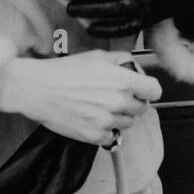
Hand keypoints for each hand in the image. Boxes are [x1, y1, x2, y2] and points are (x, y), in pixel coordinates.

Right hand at [0, 50, 160, 146]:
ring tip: (101, 107)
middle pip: (141, 108)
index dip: (148, 89)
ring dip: (119, 117)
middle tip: (115, 96)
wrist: (38, 89)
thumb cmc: (65, 71)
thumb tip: (135, 69)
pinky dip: (106, 131)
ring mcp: (107, 121)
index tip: (142, 90)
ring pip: (127, 123)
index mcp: (122, 81)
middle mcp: (118, 102)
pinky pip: (111, 137)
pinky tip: (93, 119)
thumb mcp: (97, 56)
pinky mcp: (94, 136)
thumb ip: (122, 61)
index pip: (155, 91)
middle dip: (132, 102)